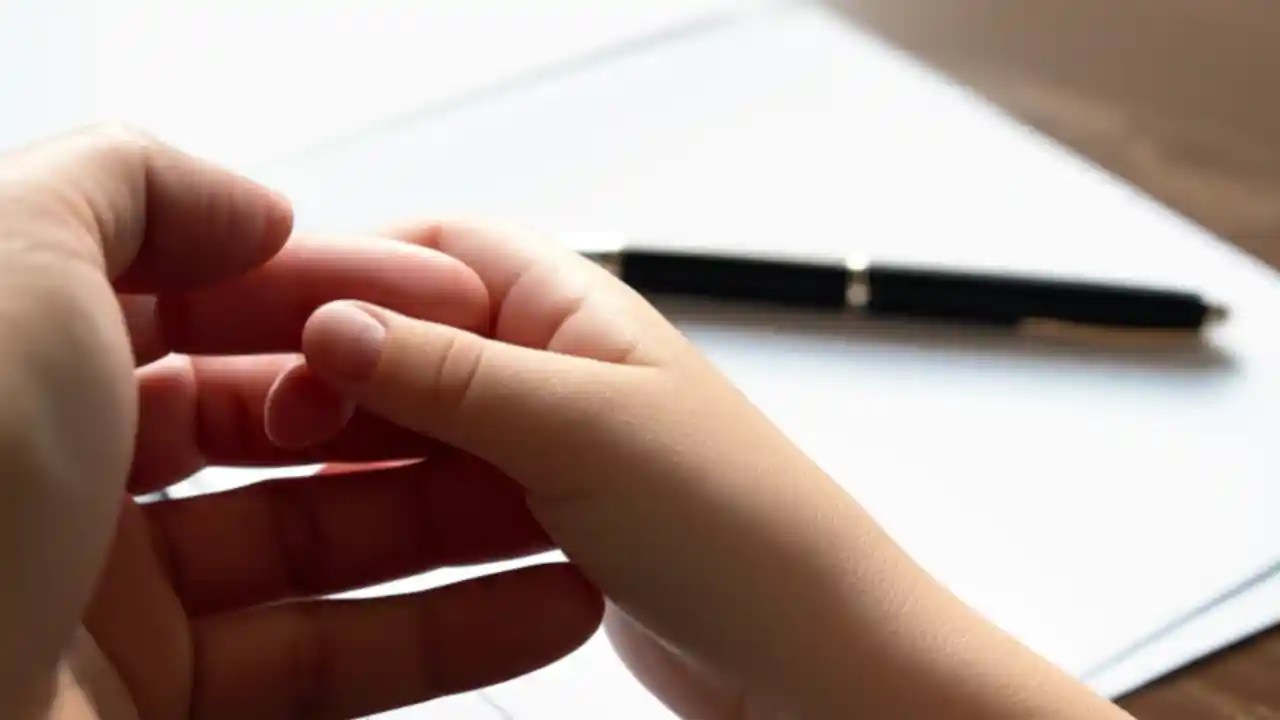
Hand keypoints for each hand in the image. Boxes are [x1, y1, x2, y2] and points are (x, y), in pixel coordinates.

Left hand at [0, 130, 600, 719]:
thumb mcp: (9, 260)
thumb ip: (131, 185)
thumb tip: (256, 208)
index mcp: (21, 373)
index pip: (214, 311)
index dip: (342, 300)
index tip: (456, 308)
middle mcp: (63, 490)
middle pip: (285, 436)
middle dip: (415, 421)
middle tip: (525, 419)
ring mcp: (118, 616)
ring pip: (324, 554)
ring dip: (457, 535)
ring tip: (566, 518)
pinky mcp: (166, 719)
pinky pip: (329, 668)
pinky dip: (444, 640)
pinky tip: (540, 610)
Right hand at [272, 220, 1130, 718]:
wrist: (813, 659)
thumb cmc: (740, 528)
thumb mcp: (584, 431)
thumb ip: (456, 375)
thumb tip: (336, 320)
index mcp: (578, 311)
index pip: (443, 250)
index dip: (356, 274)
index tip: (281, 326)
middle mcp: (561, 368)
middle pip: (421, 337)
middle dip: (348, 369)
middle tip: (282, 421)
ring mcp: (554, 448)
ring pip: (427, 422)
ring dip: (369, 442)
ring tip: (305, 481)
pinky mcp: (549, 521)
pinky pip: (453, 495)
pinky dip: (406, 503)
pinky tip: (365, 532)